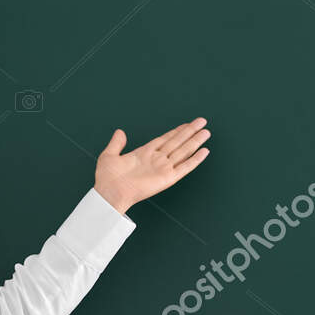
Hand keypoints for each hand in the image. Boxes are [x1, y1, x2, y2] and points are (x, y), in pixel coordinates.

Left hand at [93, 117, 209, 213]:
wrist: (110, 193)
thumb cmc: (107, 178)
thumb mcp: (109, 155)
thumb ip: (116, 143)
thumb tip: (120, 132)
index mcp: (145, 153)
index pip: (165, 139)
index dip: (177, 131)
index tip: (187, 124)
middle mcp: (157, 160)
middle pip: (178, 142)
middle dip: (190, 131)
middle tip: (202, 121)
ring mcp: (163, 168)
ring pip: (183, 151)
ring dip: (195, 141)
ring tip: (206, 132)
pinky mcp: (167, 178)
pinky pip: (185, 167)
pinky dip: (195, 160)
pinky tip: (204, 152)